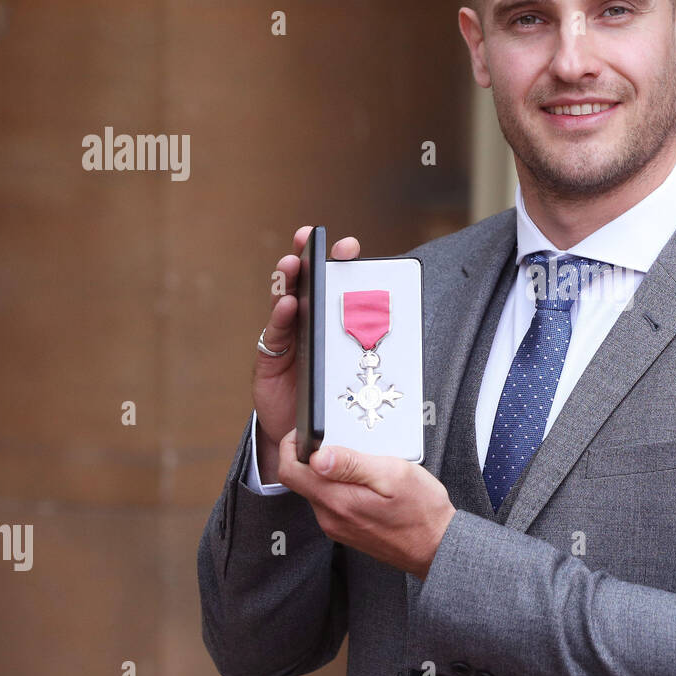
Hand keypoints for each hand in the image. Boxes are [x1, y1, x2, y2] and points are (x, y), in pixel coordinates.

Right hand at [253, 226, 359, 483]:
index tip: (348, 245)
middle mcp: (309, 324)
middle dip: (307, 256)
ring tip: (293, 263)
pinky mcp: (271, 356)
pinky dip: (280, 316)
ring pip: (285, 301)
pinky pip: (275, 333)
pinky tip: (287, 303)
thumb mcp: (361, 373)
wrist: (312, 439)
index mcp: (334, 324)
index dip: (339, 263)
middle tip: (309, 236)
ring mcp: (289, 338)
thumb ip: (372, 353)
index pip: (336, 287)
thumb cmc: (340, 401)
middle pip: (306, 284)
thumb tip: (404, 334)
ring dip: (287, 279)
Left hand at [276, 430, 455, 579]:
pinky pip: (335, 502)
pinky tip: (370, 484)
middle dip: (319, 456)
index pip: (290, 471)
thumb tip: (318, 457)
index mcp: (337, 501)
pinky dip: (345, 487)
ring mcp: (337, 526)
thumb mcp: (393, 475)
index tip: (306, 433)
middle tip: (349, 445)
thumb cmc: (422, 512)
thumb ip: (352, 464)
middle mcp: (330, 517)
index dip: (292, 446)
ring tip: (367, 466)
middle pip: (304, 479)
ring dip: (335, 473)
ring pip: (320, 489)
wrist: (437, 547)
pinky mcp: (347, 530)